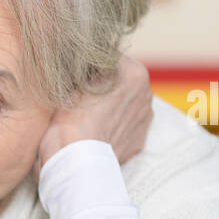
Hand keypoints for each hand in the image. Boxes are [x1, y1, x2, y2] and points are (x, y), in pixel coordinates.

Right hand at [35, 54, 152, 181]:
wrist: (76, 160)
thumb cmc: (71, 118)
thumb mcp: (74, 80)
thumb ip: (88, 68)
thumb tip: (87, 63)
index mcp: (134, 73)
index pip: (111, 58)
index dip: (92, 64)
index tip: (79, 74)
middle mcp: (147, 94)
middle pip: (122, 81)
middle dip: (106, 85)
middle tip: (82, 95)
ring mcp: (145, 119)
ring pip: (125, 104)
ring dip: (111, 106)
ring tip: (89, 116)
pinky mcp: (139, 141)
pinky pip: (125, 127)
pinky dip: (114, 127)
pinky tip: (98, 132)